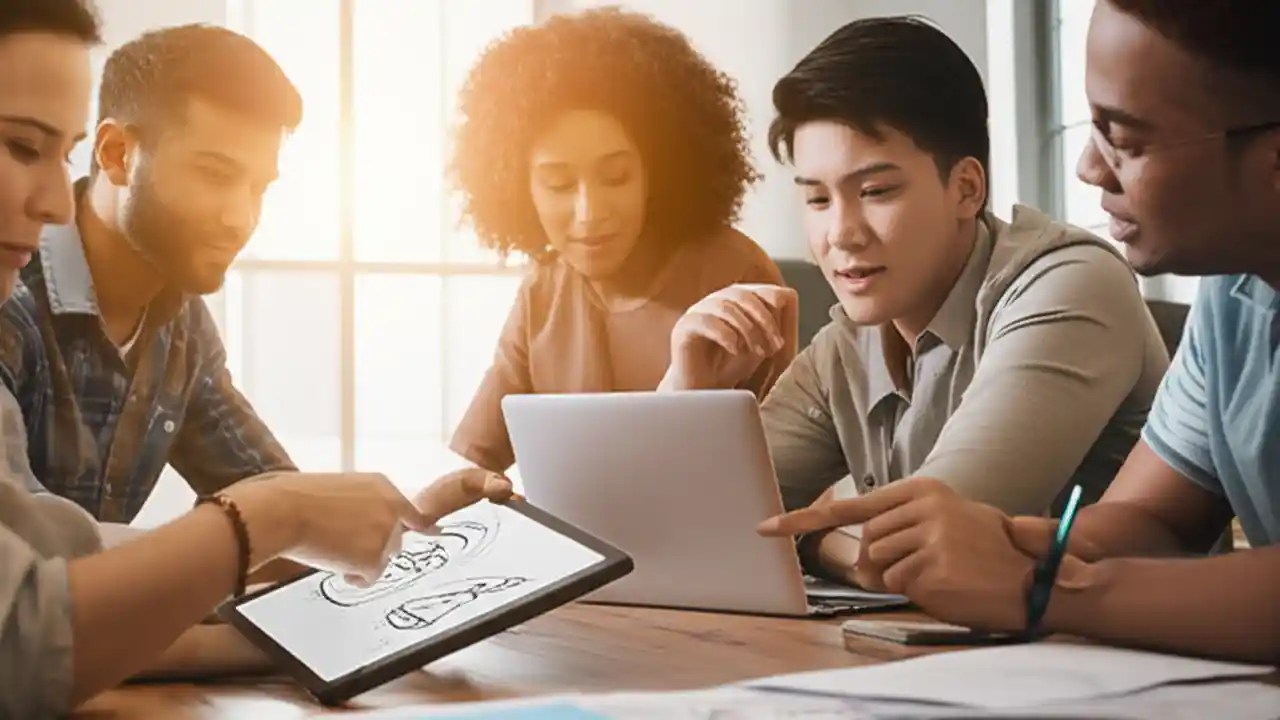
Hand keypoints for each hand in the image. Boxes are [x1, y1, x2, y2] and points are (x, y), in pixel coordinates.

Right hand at [225, 469, 512, 584]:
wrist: (276, 511)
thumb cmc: (296, 504)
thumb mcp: (338, 495)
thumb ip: (363, 506)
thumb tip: (376, 529)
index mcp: (381, 485)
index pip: (416, 507)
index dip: (439, 518)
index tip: (479, 510)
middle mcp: (392, 504)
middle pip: (397, 540)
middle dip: (373, 548)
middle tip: (340, 540)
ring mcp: (387, 530)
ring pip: (382, 560)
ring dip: (357, 562)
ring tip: (327, 545)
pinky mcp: (376, 555)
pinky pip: (368, 577)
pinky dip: (349, 577)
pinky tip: (329, 559)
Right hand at [660, 284, 796, 390]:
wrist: (703, 393)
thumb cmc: (731, 367)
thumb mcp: (760, 343)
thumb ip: (773, 322)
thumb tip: (787, 295)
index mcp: (733, 301)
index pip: (755, 290)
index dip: (772, 309)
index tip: (781, 335)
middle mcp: (714, 302)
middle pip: (741, 294)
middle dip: (763, 320)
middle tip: (774, 346)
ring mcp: (696, 313)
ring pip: (725, 306)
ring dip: (747, 329)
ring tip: (757, 352)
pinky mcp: (682, 328)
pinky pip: (705, 321)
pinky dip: (725, 334)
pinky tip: (735, 350)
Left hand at [758, 477, 1035, 631]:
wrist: (1034, 573)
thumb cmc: (985, 550)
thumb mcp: (942, 521)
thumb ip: (897, 528)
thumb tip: (861, 557)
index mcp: (920, 490)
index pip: (850, 505)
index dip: (802, 519)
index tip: (764, 526)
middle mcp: (922, 507)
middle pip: (865, 540)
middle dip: (880, 560)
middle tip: (922, 564)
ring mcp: (927, 535)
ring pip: (877, 563)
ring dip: (899, 576)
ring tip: (940, 570)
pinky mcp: (933, 566)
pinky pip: (899, 584)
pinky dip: (916, 590)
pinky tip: (947, 582)